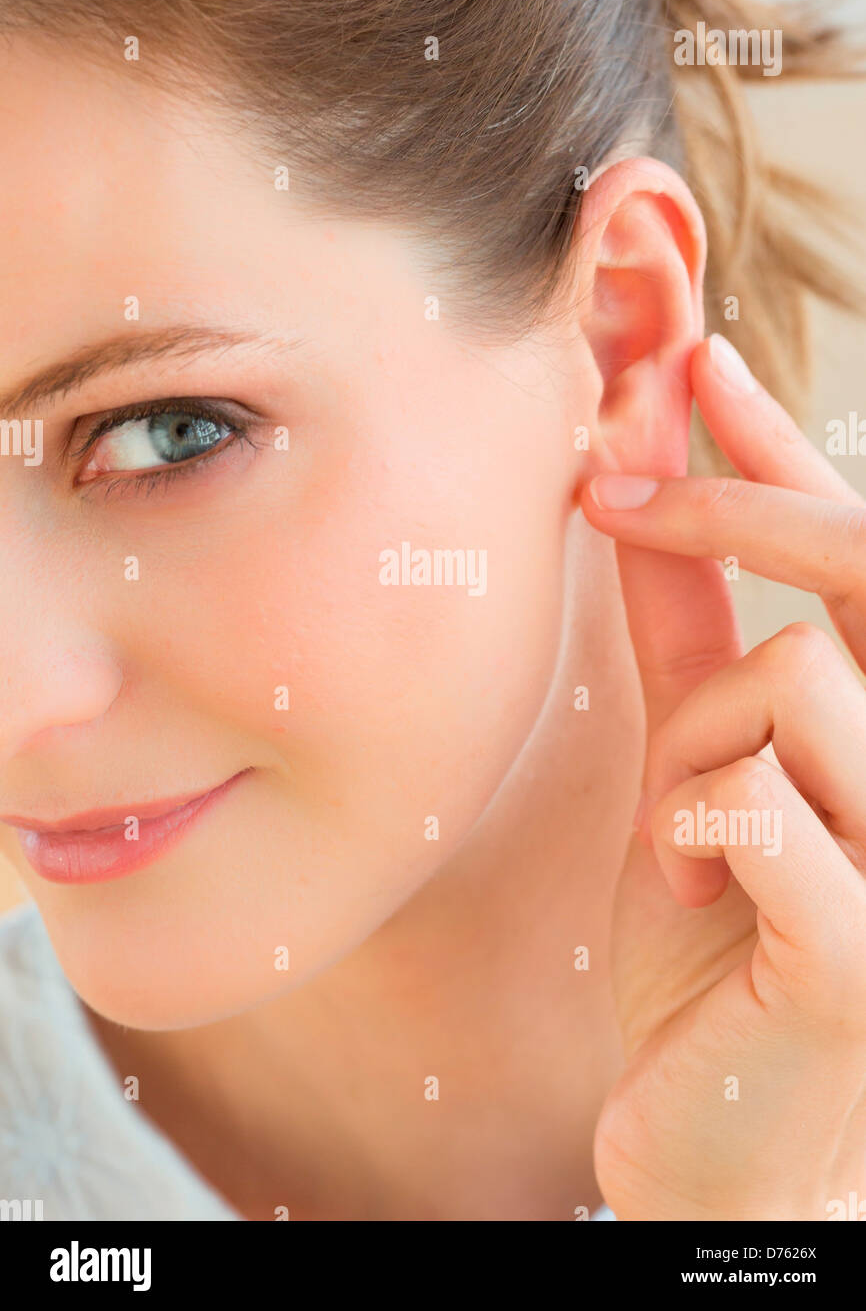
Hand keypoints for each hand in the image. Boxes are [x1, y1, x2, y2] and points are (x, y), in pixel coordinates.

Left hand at [581, 335, 865, 1220]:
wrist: (716, 1129)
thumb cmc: (709, 942)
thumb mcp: (689, 767)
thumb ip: (683, 643)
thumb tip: (639, 482)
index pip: (855, 551)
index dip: (775, 442)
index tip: (693, 359)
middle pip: (864, 566)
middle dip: (739, 506)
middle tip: (616, 493)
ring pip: (791, 678)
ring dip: (694, 748)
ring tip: (682, 843)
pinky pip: (756, 803)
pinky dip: (689, 830)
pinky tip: (690, 891)